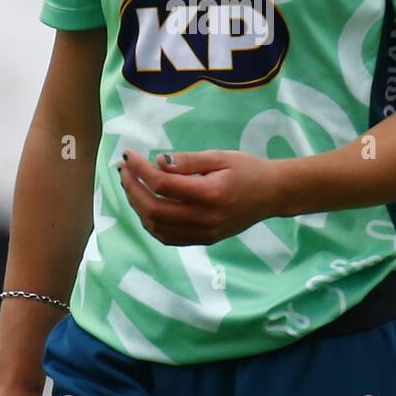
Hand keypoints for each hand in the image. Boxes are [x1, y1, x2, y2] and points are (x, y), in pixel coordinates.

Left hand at [117, 148, 277, 245]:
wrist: (272, 195)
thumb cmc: (247, 169)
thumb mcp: (220, 156)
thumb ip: (188, 160)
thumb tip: (158, 162)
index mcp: (210, 193)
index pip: (162, 184)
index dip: (140, 169)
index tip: (129, 154)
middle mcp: (205, 218)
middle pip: (154, 209)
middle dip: (132, 188)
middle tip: (124, 170)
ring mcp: (203, 233)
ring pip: (156, 227)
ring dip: (137, 206)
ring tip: (131, 185)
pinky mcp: (203, 240)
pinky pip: (168, 237)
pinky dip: (150, 222)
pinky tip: (146, 204)